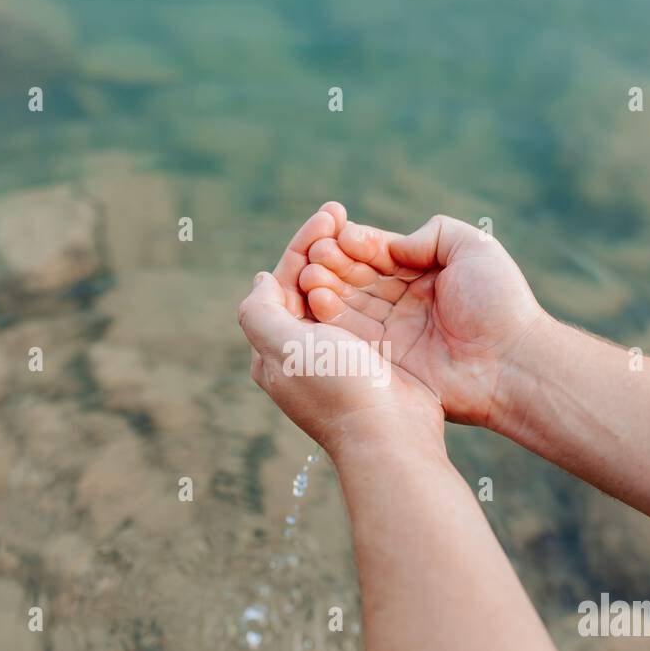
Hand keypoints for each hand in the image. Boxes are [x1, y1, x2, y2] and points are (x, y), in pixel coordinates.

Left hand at [238, 206, 445, 459]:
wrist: (390, 437)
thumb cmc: (336, 390)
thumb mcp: (282, 346)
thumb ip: (258, 311)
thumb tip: (261, 281)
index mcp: (273, 349)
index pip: (280, 283)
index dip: (301, 244)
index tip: (328, 215)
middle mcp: (300, 352)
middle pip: (307, 285)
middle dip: (322, 247)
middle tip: (342, 212)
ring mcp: (337, 358)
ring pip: (337, 295)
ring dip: (346, 262)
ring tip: (362, 233)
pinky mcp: (370, 362)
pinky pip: (365, 312)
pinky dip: (369, 286)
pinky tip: (385, 267)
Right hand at [298, 213, 546, 428]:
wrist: (513, 361)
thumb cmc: (500, 303)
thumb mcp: (473, 248)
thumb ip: (432, 234)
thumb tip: (392, 246)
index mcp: (426, 274)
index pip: (380, 252)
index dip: (357, 241)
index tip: (336, 230)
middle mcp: (406, 301)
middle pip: (359, 276)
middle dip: (334, 262)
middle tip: (316, 252)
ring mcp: (395, 331)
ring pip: (350, 303)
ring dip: (326, 286)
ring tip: (310, 273)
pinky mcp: (387, 358)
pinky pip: (352, 334)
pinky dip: (331, 316)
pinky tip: (317, 298)